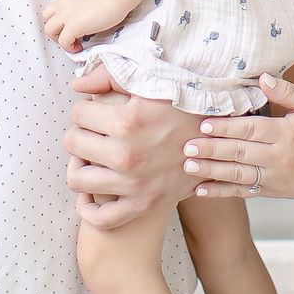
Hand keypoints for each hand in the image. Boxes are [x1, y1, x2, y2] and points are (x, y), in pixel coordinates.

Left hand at [43, 0, 129, 54]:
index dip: (62, 19)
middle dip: (56, 28)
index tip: (73, 24)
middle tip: (69, 34)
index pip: (55, 8)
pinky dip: (69, 47)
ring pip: (49, 30)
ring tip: (72, 42)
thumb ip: (83, 3)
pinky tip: (79, 47)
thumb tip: (86, 15)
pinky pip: (63, 41)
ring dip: (59, 38)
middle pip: (47, 17)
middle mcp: (63, 3)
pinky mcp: (73, 26)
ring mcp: (66, 15)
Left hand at [64, 63, 196, 227]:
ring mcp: (134, 185)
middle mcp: (126, 156)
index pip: (78, 114)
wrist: (220, 137)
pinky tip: (91, 191)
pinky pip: (101, 218)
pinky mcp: (143, 205)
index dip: (85, 109)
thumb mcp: (152, 80)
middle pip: (73, 144)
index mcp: (127, 122)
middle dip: (81, 133)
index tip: (97, 110)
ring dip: (79, 165)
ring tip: (92, 156)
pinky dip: (88, 208)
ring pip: (77, 179)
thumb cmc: (185, 104)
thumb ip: (111, 75)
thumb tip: (76, 85)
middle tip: (94, 131)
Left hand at [182, 71, 293, 206]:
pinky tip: (200, 190)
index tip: (205, 124)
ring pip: (237, 175)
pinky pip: (242, 192)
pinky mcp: (270, 191)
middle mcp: (278, 158)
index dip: (227, 127)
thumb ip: (287, 92)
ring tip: (188, 166)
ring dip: (211, 171)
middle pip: (240, 153)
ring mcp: (273, 177)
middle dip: (212, 150)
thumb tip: (262, 78)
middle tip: (187, 147)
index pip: (252, 130)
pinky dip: (220, 192)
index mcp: (287, 134)